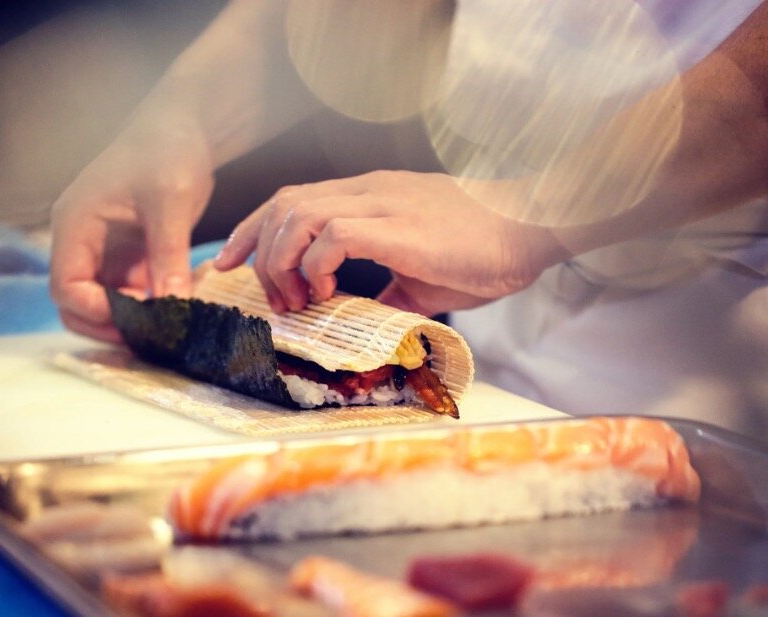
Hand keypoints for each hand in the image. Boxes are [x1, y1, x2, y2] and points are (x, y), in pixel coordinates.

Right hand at [50, 108, 213, 341]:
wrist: (183, 129)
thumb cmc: (168, 151)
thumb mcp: (171, 203)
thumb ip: (168, 255)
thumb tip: (174, 306)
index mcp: (75, 223)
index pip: (66, 285)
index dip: (96, 311)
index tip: (137, 322)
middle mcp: (81, 240)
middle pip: (74, 302)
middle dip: (106, 325)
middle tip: (150, 338)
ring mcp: (102, 250)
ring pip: (100, 303)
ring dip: (126, 321)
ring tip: (164, 331)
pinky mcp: (127, 254)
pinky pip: (126, 293)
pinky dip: (144, 309)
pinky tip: (172, 314)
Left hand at [213, 171, 567, 314]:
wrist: (535, 227)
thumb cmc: (484, 250)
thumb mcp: (421, 274)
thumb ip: (387, 289)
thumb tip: (365, 320)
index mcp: (370, 196)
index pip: (294, 197)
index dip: (254, 227)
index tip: (232, 261)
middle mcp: (369, 190)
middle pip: (284, 201)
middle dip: (254, 248)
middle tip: (262, 294)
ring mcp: (383, 204)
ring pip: (300, 214)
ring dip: (283, 261)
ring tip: (297, 300)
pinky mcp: (399, 227)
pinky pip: (334, 236)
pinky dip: (316, 266)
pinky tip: (326, 292)